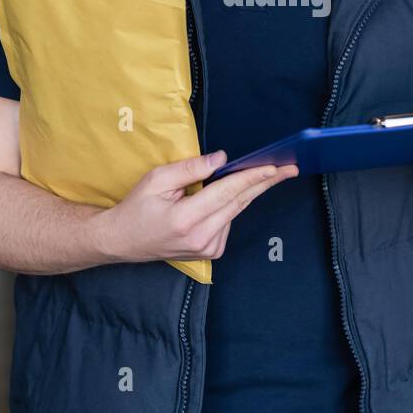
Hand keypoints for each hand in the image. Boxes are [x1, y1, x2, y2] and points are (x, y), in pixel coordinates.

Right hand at [94, 150, 298, 262]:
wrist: (123, 241)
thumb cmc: (137, 207)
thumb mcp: (156, 180)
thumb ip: (190, 169)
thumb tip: (221, 159)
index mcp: (186, 219)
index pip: (227, 192)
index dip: (252, 177)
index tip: (274, 167)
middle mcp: (202, 238)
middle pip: (240, 202)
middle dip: (265, 183)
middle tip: (290, 168)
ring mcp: (208, 249)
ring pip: (236, 212)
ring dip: (244, 192)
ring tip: (252, 175)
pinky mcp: (211, 253)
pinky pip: (228, 222)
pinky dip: (228, 207)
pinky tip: (216, 200)